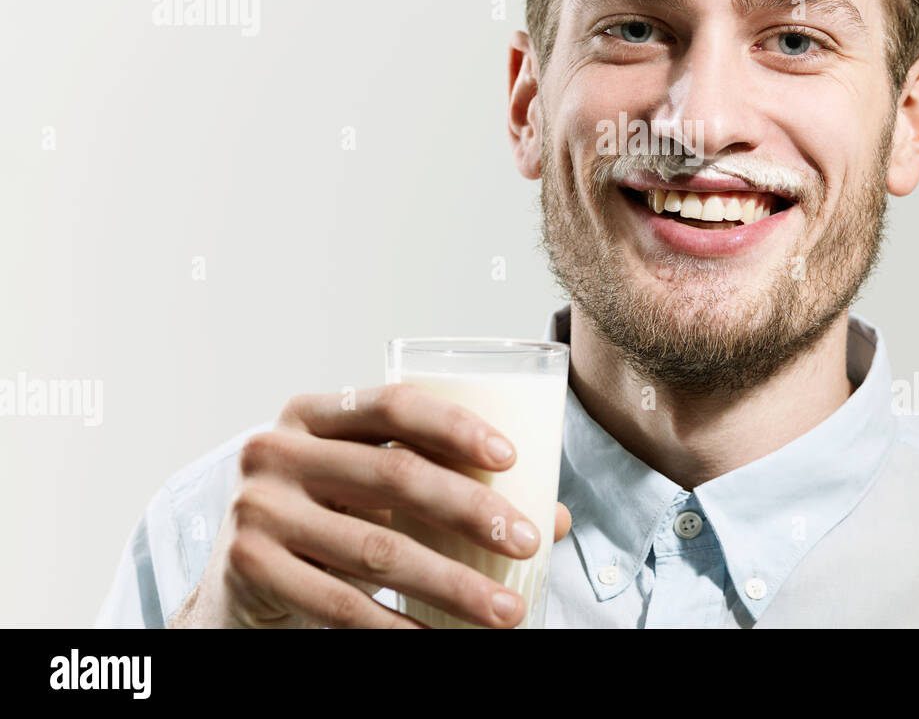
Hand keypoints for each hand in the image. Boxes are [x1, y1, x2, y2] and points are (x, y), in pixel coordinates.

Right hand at [168, 384, 571, 627]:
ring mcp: (258, 510)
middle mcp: (276, 450)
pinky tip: (443, 641)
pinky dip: (400, 628)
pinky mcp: (250, 567)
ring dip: (452, 585)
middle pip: (393, 476)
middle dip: (472, 512)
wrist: (235, 578)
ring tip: (505, 610)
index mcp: (312, 412)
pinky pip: (341, 605)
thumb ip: (443, 485)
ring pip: (376, 550)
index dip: (455, 426)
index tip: (512, 457)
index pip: (394, 405)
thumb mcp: (370, 487)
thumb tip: (556, 516)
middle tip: (526, 542)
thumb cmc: (325, 516)